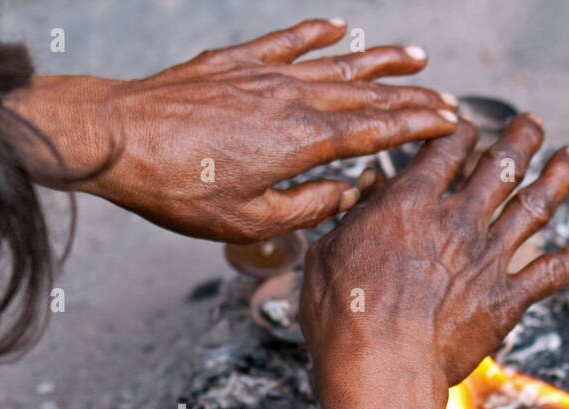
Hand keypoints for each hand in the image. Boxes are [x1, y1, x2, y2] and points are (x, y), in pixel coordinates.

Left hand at [5, 19, 458, 241]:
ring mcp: (264, 74)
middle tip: (448, 100)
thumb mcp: (246, 221)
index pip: (376, 130)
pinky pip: (287, 41)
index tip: (450, 123)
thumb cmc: (177, 189)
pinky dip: (317, 33)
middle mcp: (292, 98)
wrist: (118, 139)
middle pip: (367, 96)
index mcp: (301, 141)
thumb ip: (305, 208)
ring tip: (415, 58)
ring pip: (337, 63)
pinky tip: (339, 28)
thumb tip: (347, 194)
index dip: (417, 126)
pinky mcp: (235, 61)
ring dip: (380, 62)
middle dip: (412, 99)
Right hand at [299, 113, 568, 408]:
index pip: (443, 150)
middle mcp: (458, 223)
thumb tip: (365, 191)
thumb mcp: (327, 255)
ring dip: (559, 178)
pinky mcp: (506, 300)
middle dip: (520, 139)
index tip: (464, 122)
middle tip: (532, 124)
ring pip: (536, 206)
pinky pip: (552, 273)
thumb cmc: (344, 320)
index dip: (457, 130)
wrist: (381, 369)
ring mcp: (488, 259)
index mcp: (409, 206)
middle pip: (500, 166)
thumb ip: (352, 218)